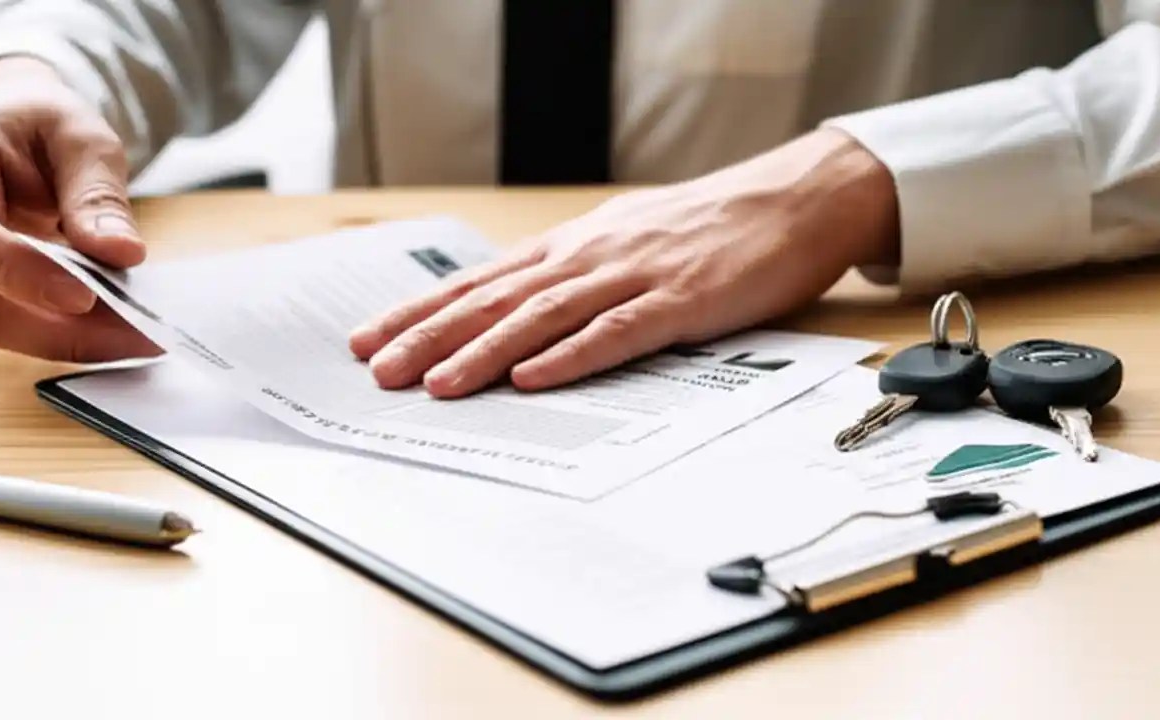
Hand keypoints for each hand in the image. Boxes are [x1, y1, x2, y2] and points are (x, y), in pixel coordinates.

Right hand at [0, 56, 157, 360]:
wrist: (10, 125)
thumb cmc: (38, 123)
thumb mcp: (79, 136)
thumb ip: (96, 193)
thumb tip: (123, 254)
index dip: (20, 274)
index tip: (86, 296)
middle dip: (62, 330)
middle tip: (142, 334)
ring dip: (73, 341)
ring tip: (141, 336)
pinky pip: (19, 326)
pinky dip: (70, 334)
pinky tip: (120, 330)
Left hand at [350, 128, 899, 396]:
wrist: (788, 201)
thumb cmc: (705, 227)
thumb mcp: (623, 239)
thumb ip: (573, 273)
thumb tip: (519, 307)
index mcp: (572, 247)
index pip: (481, 283)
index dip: (422, 312)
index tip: (371, 337)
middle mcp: (588, 256)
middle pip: (495, 300)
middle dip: (431, 337)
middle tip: (379, 370)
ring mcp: (631, 276)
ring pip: (542, 318)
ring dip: (485, 353)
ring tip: (438, 385)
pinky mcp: (678, 302)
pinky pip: (616, 332)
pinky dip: (571, 357)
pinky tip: (534, 378)